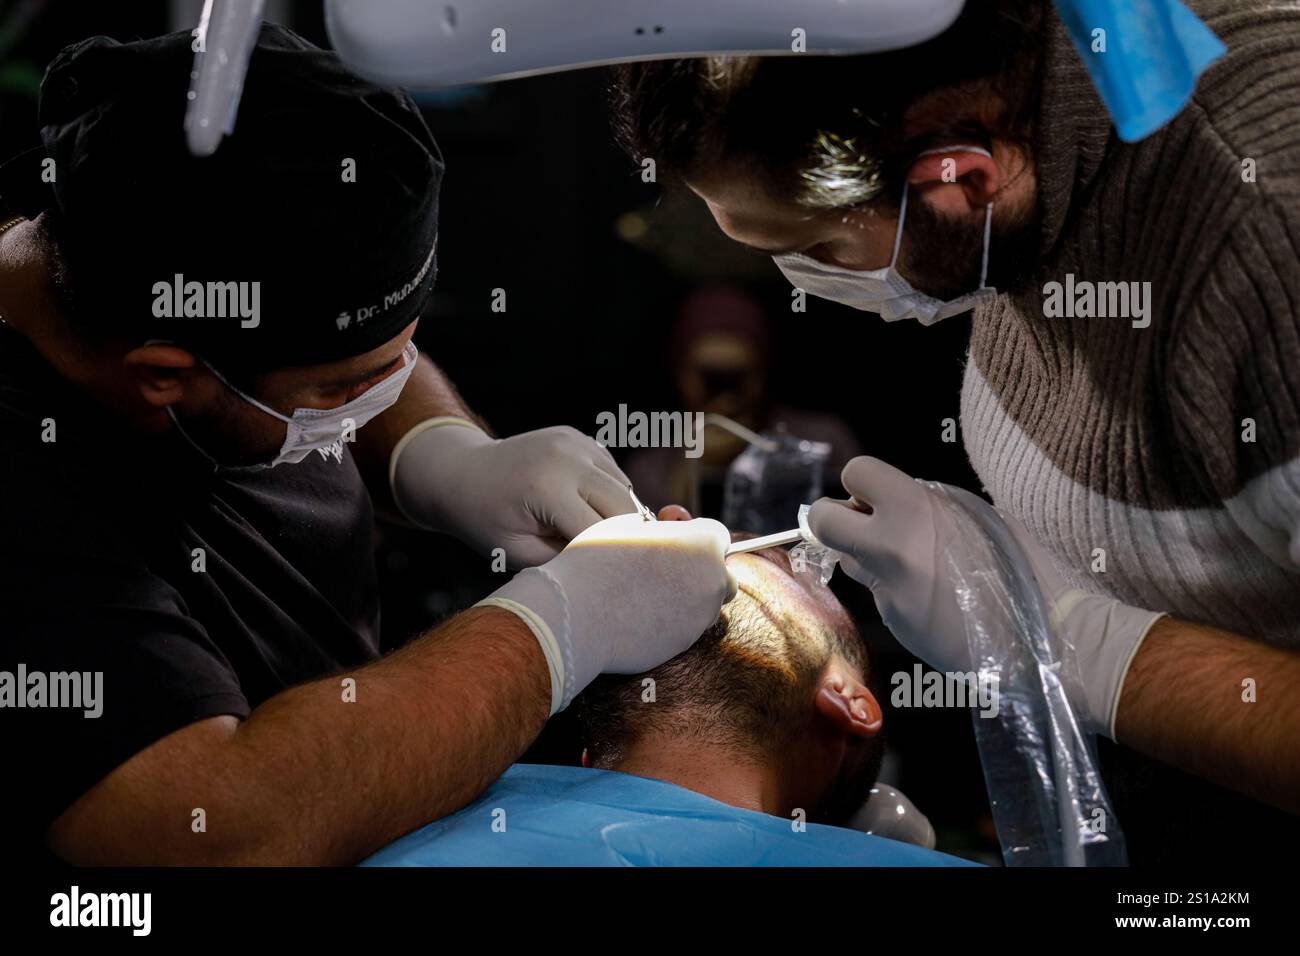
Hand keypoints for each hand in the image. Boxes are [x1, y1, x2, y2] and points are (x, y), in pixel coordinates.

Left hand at [389, 419, 634, 565]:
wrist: (461, 474)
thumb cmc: (486, 521)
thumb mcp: (521, 553)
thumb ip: (568, 558)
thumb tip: (612, 562)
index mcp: (547, 488)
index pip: (602, 532)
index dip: (612, 559)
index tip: (615, 580)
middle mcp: (567, 457)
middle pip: (624, 506)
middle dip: (624, 537)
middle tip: (615, 562)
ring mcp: (575, 441)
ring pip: (624, 487)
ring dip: (619, 514)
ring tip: (592, 532)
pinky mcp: (578, 437)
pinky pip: (611, 472)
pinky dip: (609, 493)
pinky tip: (584, 506)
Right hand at [478, 513, 737, 712]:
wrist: (576, 615)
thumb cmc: (595, 562)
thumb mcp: (627, 524)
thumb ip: (661, 528)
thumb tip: (669, 531)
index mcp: (704, 543)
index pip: (719, 536)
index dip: (695, 536)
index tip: (671, 540)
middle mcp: (712, 580)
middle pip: (721, 573)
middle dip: (701, 571)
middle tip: (664, 569)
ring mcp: (701, 616)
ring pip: (706, 604)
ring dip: (688, 598)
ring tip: (646, 593)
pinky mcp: (684, 645)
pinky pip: (686, 628)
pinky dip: (671, 622)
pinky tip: (639, 615)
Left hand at [808, 457, 1163, 737]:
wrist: (1049, 639)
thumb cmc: (1028, 568)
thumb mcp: (979, 514)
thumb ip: (928, 503)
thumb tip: (891, 501)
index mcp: (914, 511)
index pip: (854, 473)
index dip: (864, 484)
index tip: (879, 495)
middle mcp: (890, 550)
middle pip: (822, 522)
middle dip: (836, 519)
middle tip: (867, 525)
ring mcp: (888, 592)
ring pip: (848, 562)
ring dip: (868, 556)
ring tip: (915, 564)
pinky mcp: (895, 624)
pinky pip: (881, 594)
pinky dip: (897, 590)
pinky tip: (937, 597)